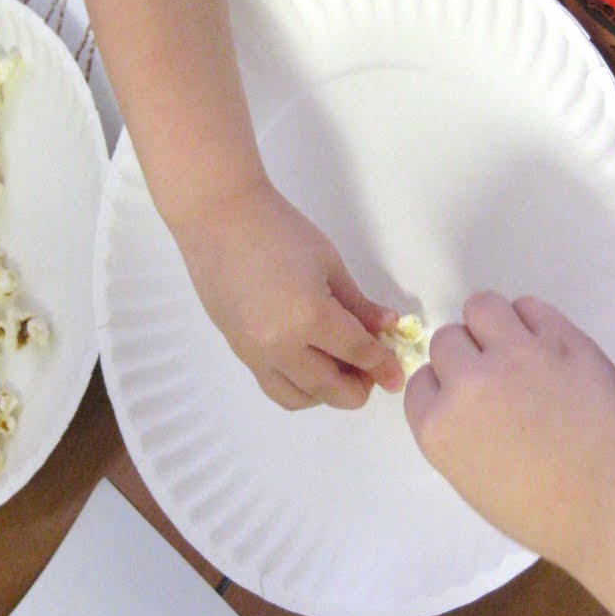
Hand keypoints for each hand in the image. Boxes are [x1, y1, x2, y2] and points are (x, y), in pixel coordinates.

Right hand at [172, 179, 402, 410]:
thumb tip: (387, 328)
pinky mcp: (238, 350)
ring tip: (339, 368)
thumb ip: (358, 305)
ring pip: (297, 398)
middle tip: (373, 372)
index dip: (383, 365)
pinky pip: (273, 384)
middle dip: (358, 389)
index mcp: (309, 317)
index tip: (396, 374)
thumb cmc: (277, 228)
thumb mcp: (329, 263)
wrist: (218, 217)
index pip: (357, 353)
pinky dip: (298, 386)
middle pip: (329, 388)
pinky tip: (311, 362)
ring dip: (325, 393)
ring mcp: (254, 352)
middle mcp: (280, 345)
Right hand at [404, 292, 614, 572]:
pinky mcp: (560, 337)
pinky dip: (533, 321)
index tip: (470, 400)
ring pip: (482, 306)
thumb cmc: (547, 513)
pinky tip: (548, 347)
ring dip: (493, 325)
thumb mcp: (476, 482)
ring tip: (517, 348)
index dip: (446, 387)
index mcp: (439, 428)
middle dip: (469, 356)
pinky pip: (530, 306)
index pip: (422, 381)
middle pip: (448, 339)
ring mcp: (515, 355)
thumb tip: (470, 402)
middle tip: (499, 378)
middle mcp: (468, 383)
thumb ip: (460, 434)